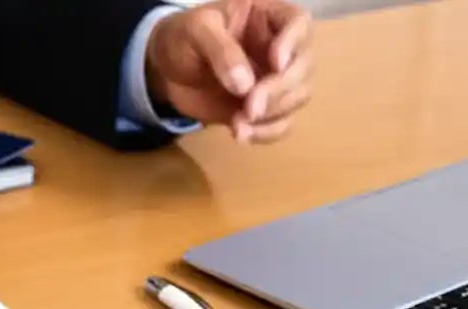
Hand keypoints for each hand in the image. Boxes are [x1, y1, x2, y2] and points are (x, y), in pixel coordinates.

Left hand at [146, 0, 312, 143]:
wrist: (164, 71)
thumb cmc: (181, 38)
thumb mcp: (195, 31)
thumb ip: (221, 51)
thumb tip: (245, 86)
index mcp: (267, 16)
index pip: (299, 22)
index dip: (294, 43)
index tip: (275, 63)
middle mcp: (279, 46)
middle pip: (303, 65)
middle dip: (280, 89)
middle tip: (250, 107)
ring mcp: (274, 79)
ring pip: (298, 95)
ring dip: (274, 113)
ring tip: (239, 124)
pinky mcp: (264, 108)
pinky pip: (282, 122)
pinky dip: (267, 132)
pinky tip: (241, 134)